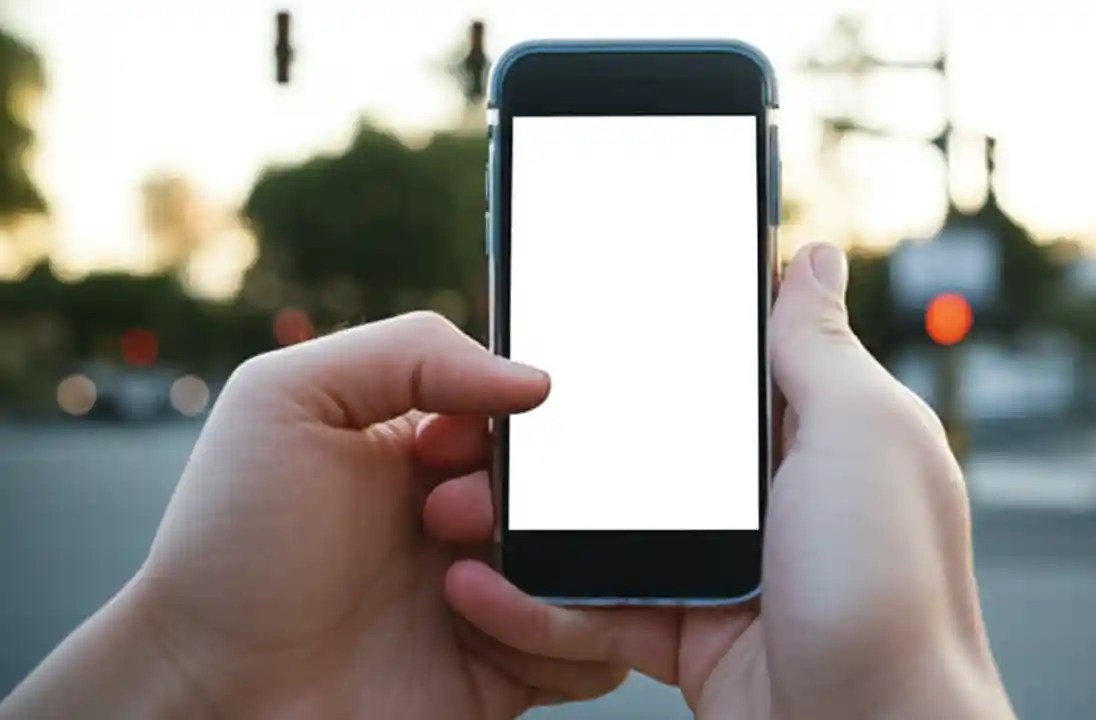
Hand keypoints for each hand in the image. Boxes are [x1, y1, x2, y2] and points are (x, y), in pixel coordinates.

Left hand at [1, 313, 626, 719]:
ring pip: (597, 570)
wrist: (207, 691)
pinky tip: (474, 630)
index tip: (447, 445)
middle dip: (528, 497)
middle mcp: (469, 518)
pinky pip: (593, 655)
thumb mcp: (288, 400)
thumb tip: (535, 380)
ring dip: (547, 571)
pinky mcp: (507, 672)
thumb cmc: (229, 546)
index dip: (513, 420)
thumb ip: (409, 352)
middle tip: (444, 516)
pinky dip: (561, 638)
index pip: (526, 413)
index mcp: (428, 447)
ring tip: (457, 586)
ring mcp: (496, 596)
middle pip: (572, 490)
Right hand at [434, 244, 1013, 718]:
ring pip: (605, 527)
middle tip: (481, 421)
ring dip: (529, 521)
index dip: (643, 340)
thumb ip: (819, 348)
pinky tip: (484, 587)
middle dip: (559, 437)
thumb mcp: (864, 436)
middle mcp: (768, 494)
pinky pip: (597, 610)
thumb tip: (811, 258)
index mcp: (814, 431)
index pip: (713, 365)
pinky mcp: (687, 634)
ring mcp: (724, 566)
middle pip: (643, 446)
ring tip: (457, 504)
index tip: (562, 317)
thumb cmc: (890, 588)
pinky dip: (537, 605)